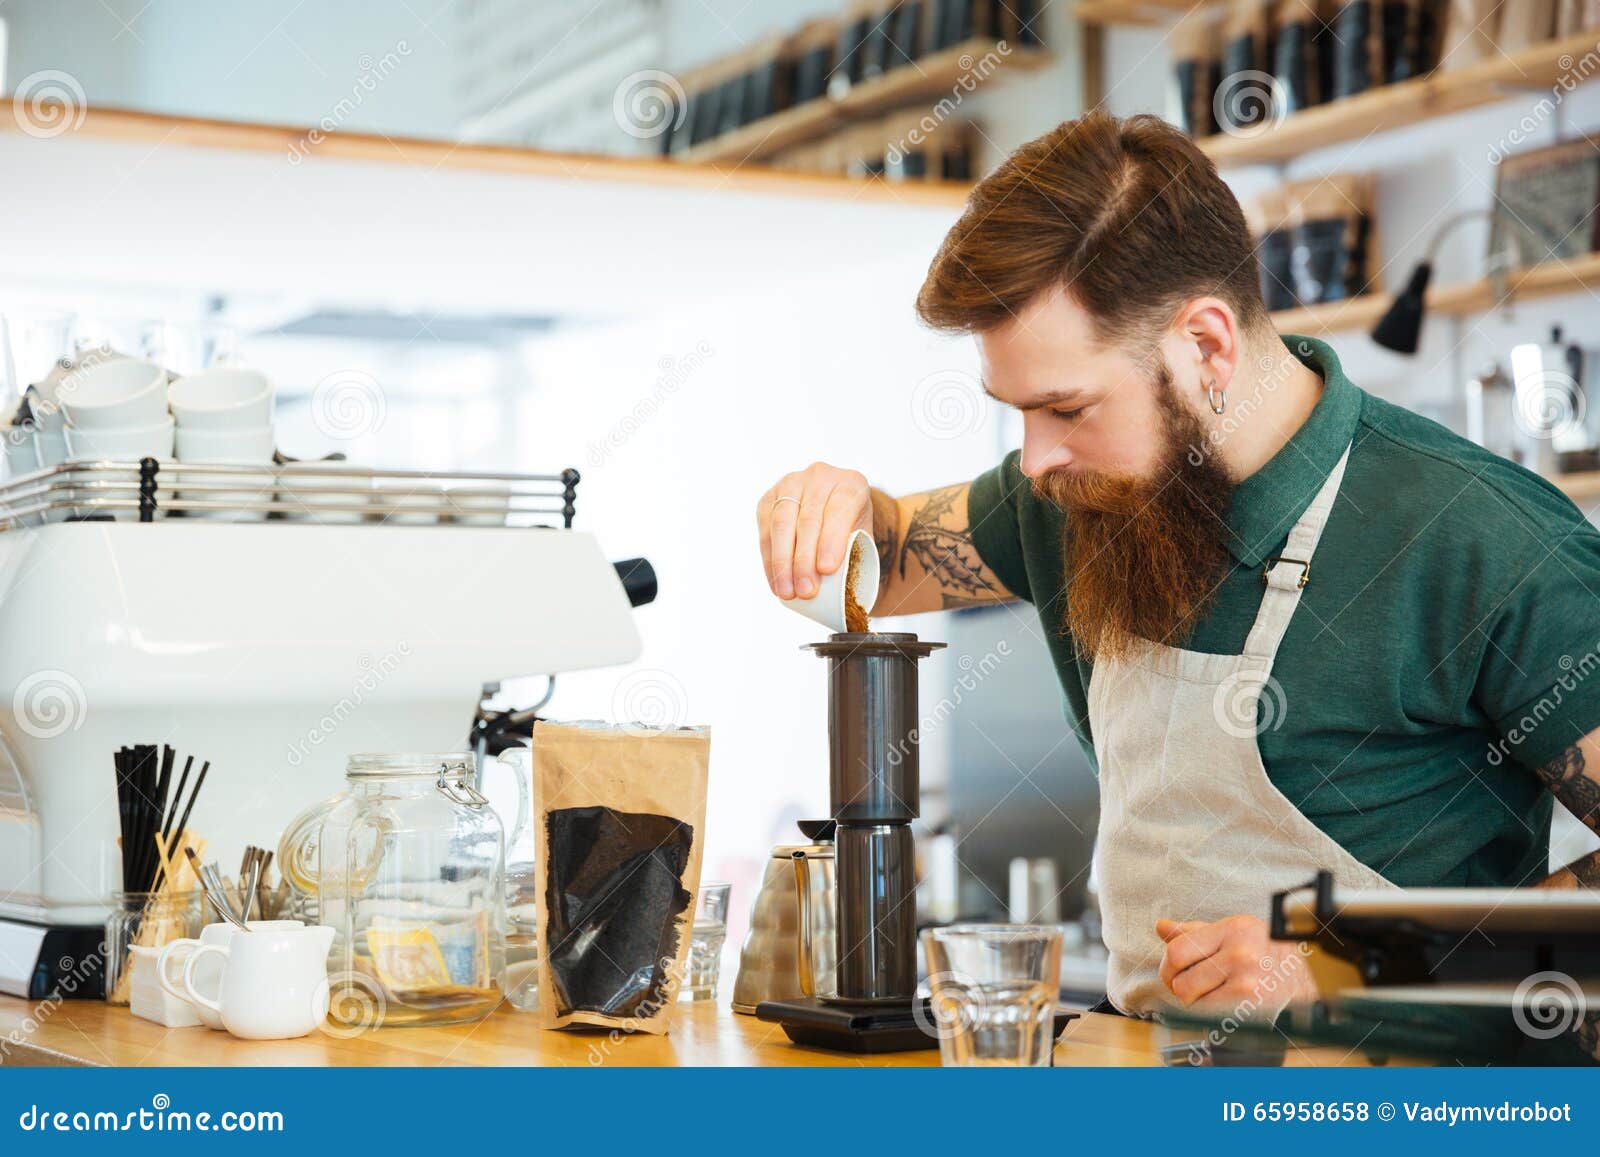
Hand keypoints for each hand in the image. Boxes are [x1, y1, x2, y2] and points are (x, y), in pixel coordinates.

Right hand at [757, 463, 872, 600]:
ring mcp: (791, 483)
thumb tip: (839, 594)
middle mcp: (820, 476)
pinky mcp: (769, 498)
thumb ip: (854, 556)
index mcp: (851, 484)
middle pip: (808, 519)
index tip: (827, 570)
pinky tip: (776, 582)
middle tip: (806, 591)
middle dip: (804, 559)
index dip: (832, 540)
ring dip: (782, 562)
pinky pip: (765, 530)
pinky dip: (770, 560)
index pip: (839, 510)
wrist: (836, 514)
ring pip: (782, 523)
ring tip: (787, 592)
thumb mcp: (863, 539)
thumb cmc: (853, 532)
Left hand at [1156, 914, 1316, 1008]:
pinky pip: (1208, 1014)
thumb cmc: (1267, 956)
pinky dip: (1210, 1015)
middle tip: (1193, 989)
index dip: (1167, 968)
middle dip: (1179, 988)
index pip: (1176, 950)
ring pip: (1191, 999)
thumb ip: (1197, 932)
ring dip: (1195, 1003)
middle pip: (1180, 979)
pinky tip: (1226, 1006)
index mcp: (1234, 928)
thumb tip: (1161, 927)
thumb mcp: (1235, 934)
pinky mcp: (1252, 1005)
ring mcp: (1247, 980)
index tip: (1173, 974)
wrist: (1311, 985)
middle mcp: (1240, 952)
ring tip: (1214, 996)